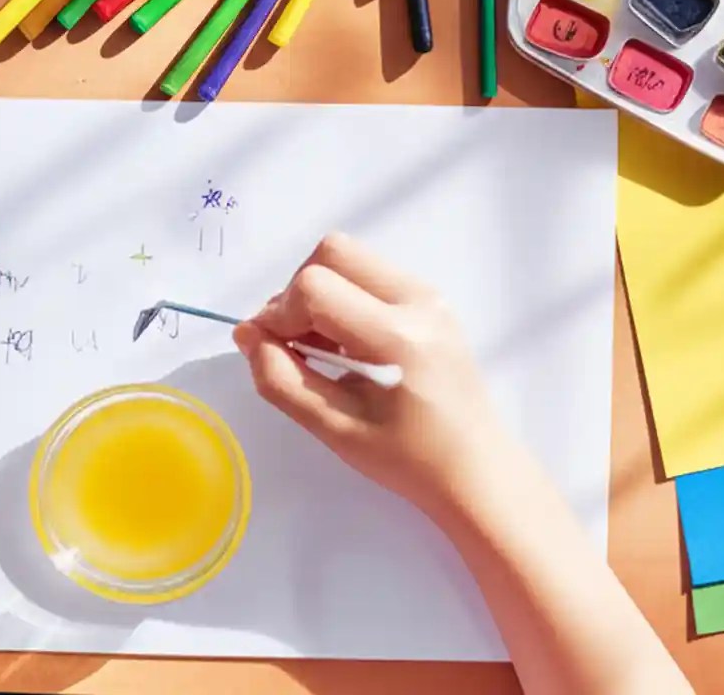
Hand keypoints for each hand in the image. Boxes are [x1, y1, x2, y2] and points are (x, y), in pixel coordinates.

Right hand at [234, 234, 531, 515]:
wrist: (476, 469)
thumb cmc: (410, 460)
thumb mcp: (335, 429)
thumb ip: (282, 380)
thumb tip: (248, 335)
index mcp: (400, 338)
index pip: (316, 288)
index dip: (278, 314)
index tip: (271, 351)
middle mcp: (419, 301)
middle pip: (333, 252)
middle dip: (297, 292)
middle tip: (292, 343)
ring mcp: (429, 296)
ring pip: (350, 258)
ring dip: (319, 294)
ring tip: (318, 348)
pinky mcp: (429, 300)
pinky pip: (369, 274)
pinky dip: (341, 298)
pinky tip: (343, 345)